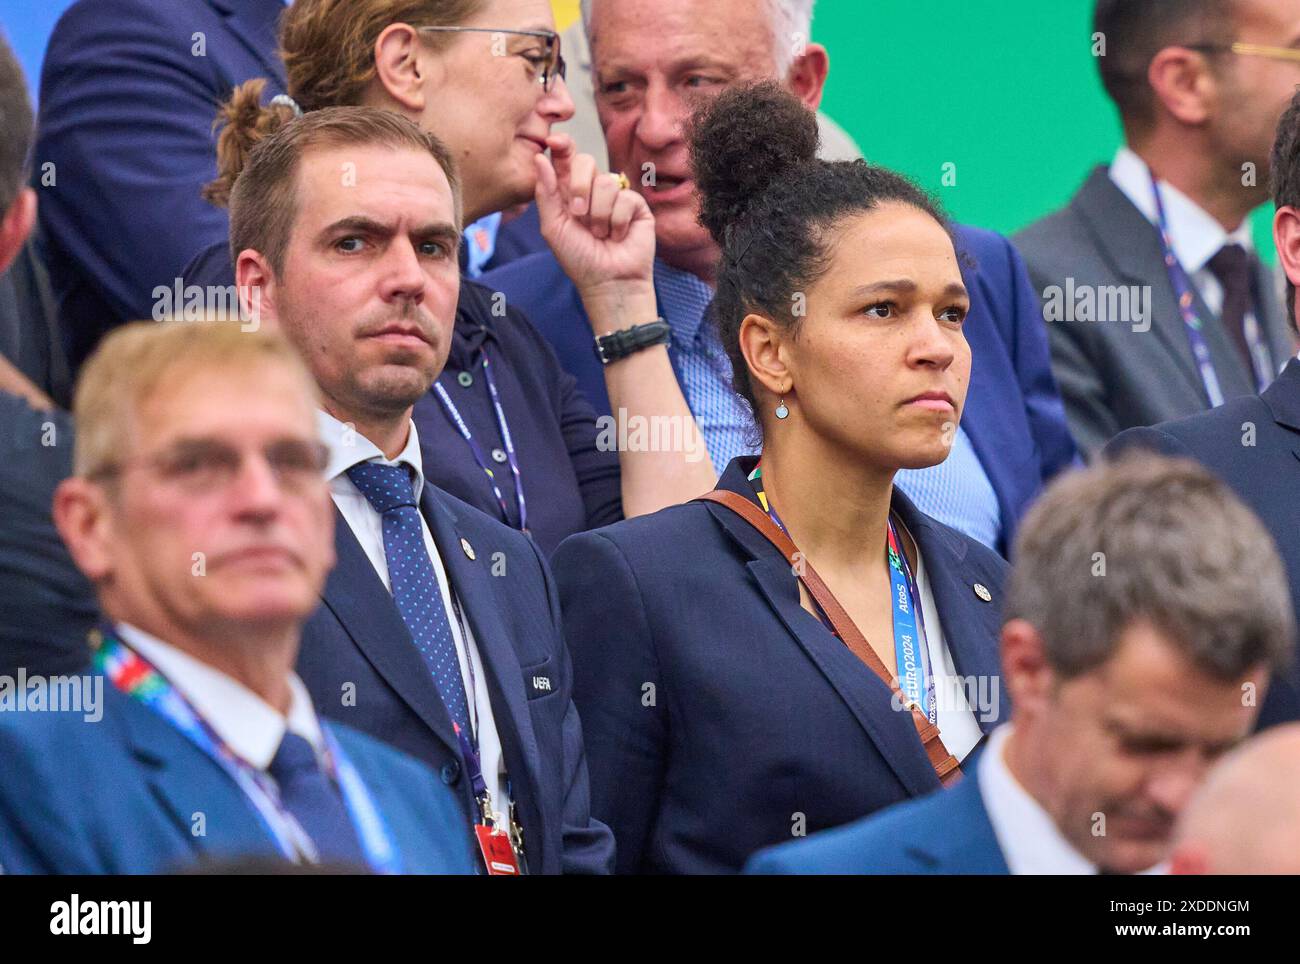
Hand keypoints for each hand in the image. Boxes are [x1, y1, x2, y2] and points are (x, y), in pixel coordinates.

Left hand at [534, 134, 656, 297]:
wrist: (608, 282)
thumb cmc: (578, 258)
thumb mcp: (553, 227)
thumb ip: (546, 193)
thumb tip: (540, 157)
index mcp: (569, 191)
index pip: (566, 159)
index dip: (562, 146)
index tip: (554, 141)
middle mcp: (593, 190)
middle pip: (586, 161)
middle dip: (580, 186)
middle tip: (578, 214)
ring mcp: (616, 196)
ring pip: (606, 182)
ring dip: (599, 214)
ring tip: (600, 234)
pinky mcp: (636, 205)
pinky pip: (625, 198)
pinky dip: (617, 222)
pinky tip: (618, 236)